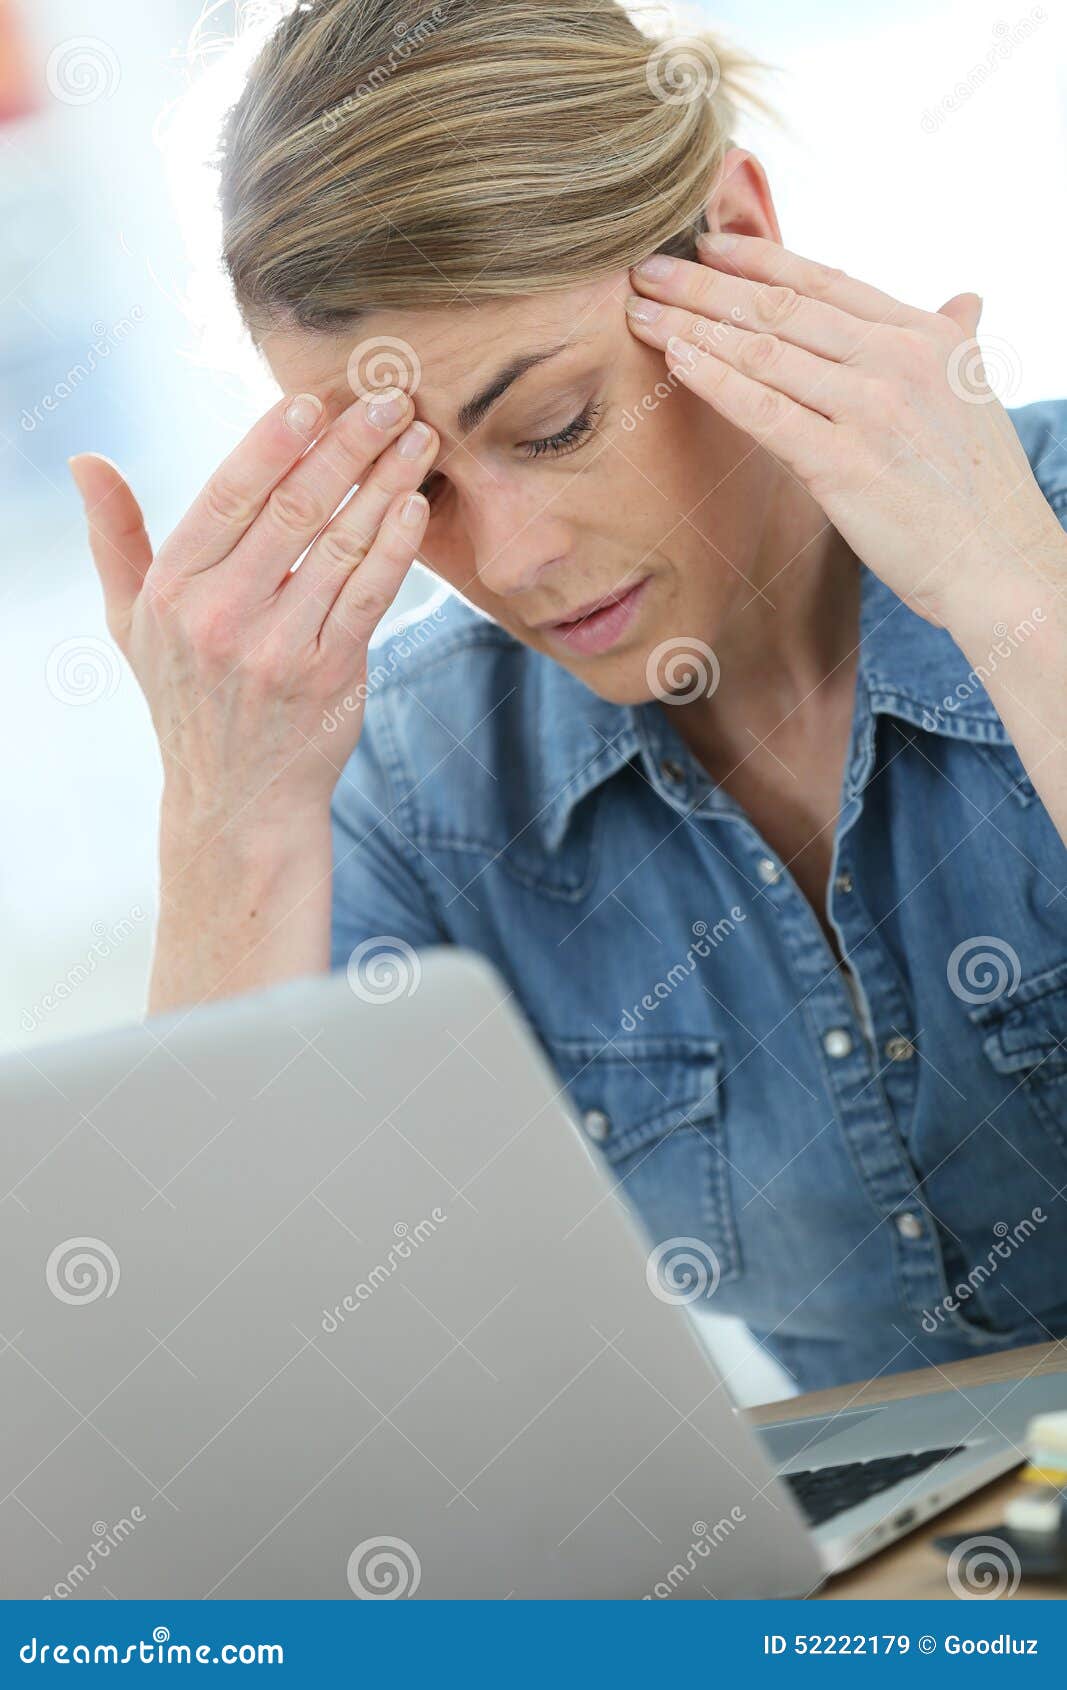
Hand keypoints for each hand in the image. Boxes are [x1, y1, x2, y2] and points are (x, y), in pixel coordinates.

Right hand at [70, 387, 436, 840]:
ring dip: (387, 483)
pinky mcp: (330, 673)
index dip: (274, 443)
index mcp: (173, 589)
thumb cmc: (187, 699)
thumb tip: (84, 461)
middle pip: (294, 508)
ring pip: (342, 545)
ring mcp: (279, 647)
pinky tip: (415, 505)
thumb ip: (116, 539)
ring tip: (419, 439)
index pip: (228, 495)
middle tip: (389, 399)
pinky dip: (397, 546)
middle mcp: (221, 615)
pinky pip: (371, 594)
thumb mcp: (133, 623)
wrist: (238, 801)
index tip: (313, 400)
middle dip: (348, 446)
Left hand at [625, 235, 1066, 632]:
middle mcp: (898, 359)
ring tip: (640, 308)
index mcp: (925, 337)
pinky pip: (762, 409)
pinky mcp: (843, 462)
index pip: (825, 282)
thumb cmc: (981, 493)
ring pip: (762, 351)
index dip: (758, 259)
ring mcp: (870, 408)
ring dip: (692, 324)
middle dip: (705, 284)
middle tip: (647, 266)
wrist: (1000, 566)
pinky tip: (673, 356)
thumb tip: (963, 299)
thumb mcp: (975, 395)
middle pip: (781, 308)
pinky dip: (713, 378)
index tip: (707, 243)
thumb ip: (955, 340)